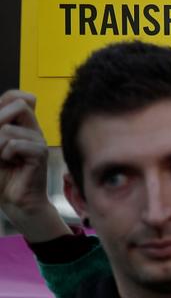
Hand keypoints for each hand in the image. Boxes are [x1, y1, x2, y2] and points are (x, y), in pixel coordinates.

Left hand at [0, 90, 68, 241]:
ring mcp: (38, 140)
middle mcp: (32, 128)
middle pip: (18, 105)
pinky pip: (15, 144)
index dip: (2, 104)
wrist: (13, 200)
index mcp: (21, 124)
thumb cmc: (1, 175)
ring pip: (8, 130)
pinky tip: (11, 163)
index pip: (15, 97)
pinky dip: (6, 154)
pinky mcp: (40, 153)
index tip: (1, 126)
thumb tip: (3, 127)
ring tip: (3, 159)